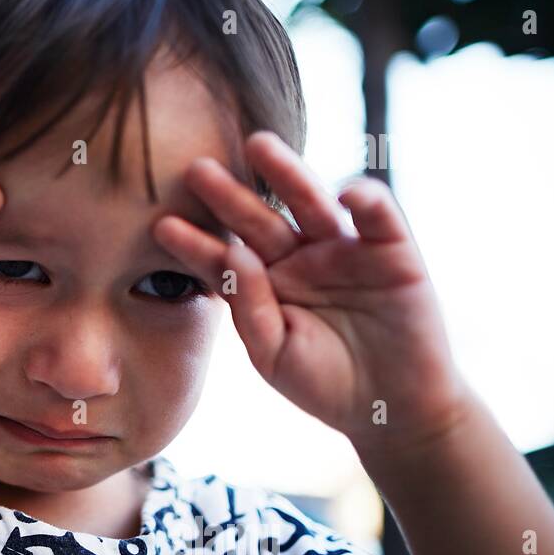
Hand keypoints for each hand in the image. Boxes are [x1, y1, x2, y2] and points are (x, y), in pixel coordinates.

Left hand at [153, 131, 472, 457]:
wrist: (392, 408)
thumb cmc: (325, 382)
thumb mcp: (273, 355)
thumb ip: (250, 308)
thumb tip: (236, 253)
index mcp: (264, 283)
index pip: (223, 257)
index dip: (195, 243)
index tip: (161, 226)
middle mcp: (299, 258)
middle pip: (259, 220)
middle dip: (229, 195)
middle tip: (196, 168)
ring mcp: (343, 251)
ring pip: (312, 204)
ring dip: (288, 173)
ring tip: (259, 146)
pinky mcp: (392, 252)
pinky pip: (378, 217)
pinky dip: (365, 199)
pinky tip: (343, 192)